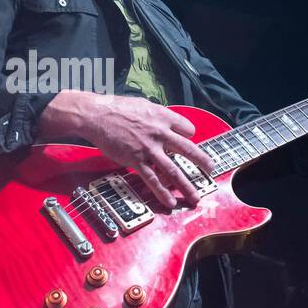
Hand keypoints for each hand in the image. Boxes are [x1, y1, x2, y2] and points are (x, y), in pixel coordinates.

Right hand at [38, 91, 215, 207]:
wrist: (97, 116)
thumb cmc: (117, 108)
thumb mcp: (143, 105)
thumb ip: (157, 115)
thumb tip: (164, 120)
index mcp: (163, 117)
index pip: (187, 129)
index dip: (188, 135)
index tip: (187, 140)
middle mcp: (161, 134)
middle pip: (188, 150)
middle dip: (202, 161)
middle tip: (210, 169)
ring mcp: (150, 149)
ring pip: (174, 170)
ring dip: (187, 185)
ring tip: (195, 196)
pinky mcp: (137, 161)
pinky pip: (153, 180)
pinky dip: (163, 192)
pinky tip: (170, 201)